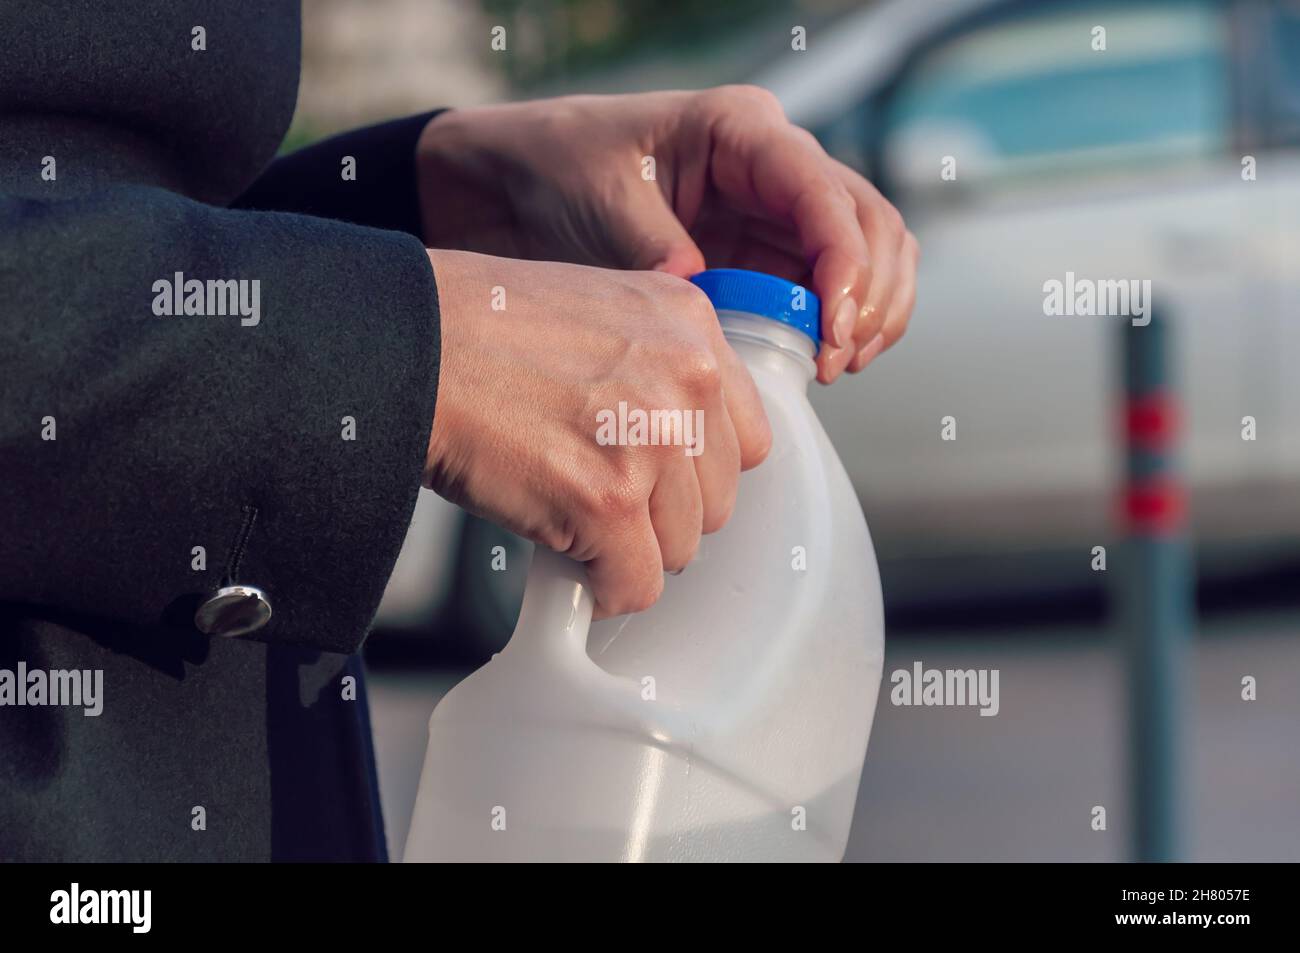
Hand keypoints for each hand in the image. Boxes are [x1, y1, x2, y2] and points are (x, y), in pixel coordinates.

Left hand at [415, 88, 917, 383]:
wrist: (516, 185)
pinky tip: (823, 360)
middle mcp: (773, 165)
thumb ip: (653, 245)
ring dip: (869, 312)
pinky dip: (842, 323)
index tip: (832, 330)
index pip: (825, 194)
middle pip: (871, 222)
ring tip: (837, 366)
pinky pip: (830, 288)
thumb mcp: (599, 199)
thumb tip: (701, 292)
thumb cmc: (557, 169)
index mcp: (740, 130)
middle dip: (869, 295)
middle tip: (837, 360)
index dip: (846, 265)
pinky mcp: (763, 257)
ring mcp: (774, 212)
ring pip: (868, 255)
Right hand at [423, 249, 769, 617]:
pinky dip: (603, 590)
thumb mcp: (599, 310)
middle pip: (713, 499)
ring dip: (628, 550)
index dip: (694, 471)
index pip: (743, 439)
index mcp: (690, 325)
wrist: (407, 346)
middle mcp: (687, 377)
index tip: (656, 479)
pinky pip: (636, 584)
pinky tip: (568, 564)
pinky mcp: (608, 500)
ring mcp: (650, 440)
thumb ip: (655, 361)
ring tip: (572, 522)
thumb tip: (677, 438)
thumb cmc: (476, 326)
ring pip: (678, 548)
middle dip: (659, 514)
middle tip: (600, 503)